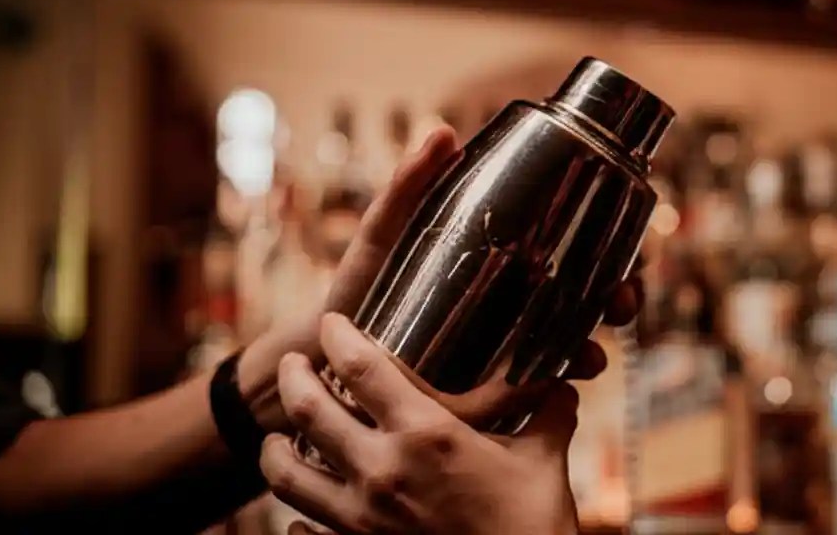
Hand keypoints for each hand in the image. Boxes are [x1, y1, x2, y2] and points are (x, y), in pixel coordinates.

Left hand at [238, 126, 641, 429]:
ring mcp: (500, 354)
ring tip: (593, 357)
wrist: (318, 366)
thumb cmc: (354, 292)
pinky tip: (567, 385)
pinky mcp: (484, 395)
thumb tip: (441, 131)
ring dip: (592, 347)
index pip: (570, 254)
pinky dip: (559, 386)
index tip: (629, 251)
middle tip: (623, 305)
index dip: (609, 252)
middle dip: (617, 300)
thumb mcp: (383, 236)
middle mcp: (509, 311)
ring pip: (568, 345)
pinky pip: (536, 390)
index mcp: (497, 268)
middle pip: (584, 300)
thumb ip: (409, 186)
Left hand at [262, 314, 579, 534]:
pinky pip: (303, 531)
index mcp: (426, 434)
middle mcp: (382, 470)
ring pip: (286, 473)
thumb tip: (561, 383)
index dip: (338, 335)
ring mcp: (360, 519)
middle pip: (308, 409)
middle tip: (295, 364)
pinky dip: (295, 520)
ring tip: (276, 436)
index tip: (330, 322)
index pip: (361, 366)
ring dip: (275, 448)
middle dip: (294, 378)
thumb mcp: (544, 458)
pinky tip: (300, 515)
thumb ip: (548, 412)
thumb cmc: (532, 525)